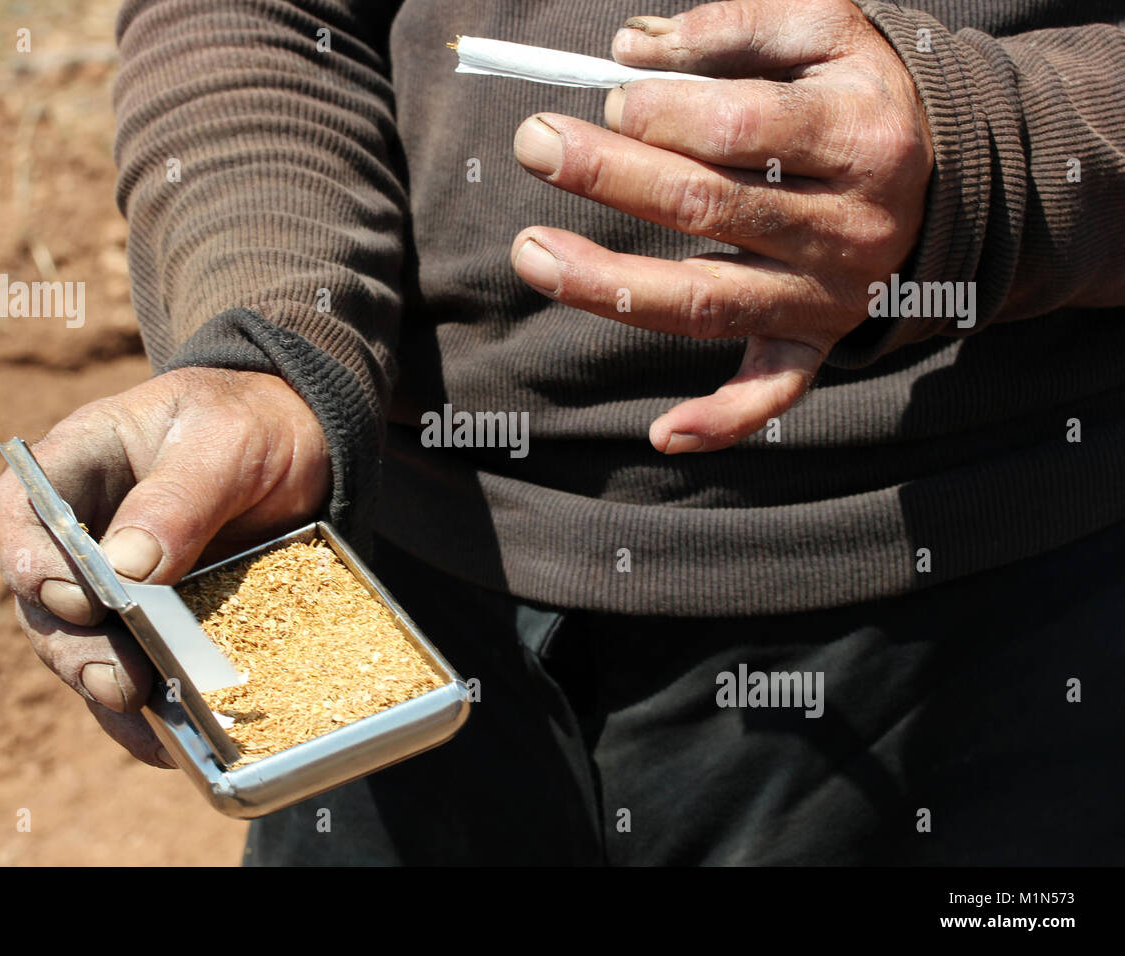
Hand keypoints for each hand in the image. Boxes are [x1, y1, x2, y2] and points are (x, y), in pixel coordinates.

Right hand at [0, 368, 330, 766]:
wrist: (305, 442)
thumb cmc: (254, 422)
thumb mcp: (226, 440)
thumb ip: (178, 496)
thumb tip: (124, 568)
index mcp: (79, 464)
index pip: (16, 517)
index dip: (29, 563)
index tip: (76, 596)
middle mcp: (82, 530)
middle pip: (43, 602)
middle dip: (72, 647)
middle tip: (117, 678)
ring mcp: (116, 583)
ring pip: (82, 649)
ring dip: (104, 687)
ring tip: (145, 716)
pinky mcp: (156, 623)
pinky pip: (135, 674)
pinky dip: (146, 715)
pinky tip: (172, 744)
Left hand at [511, 0, 932, 451]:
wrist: (944, 179)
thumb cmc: (858, 96)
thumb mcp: (826, 32)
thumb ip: (736, 26)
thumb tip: (633, 48)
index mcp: (859, 138)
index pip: (742, 130)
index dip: (663, 112)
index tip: (614, 94)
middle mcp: (851, 228)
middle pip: (709, 209)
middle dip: (611, 176)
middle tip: (534, 143)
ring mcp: (832, 297)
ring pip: (709, 302)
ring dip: (612, 285)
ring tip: (531, 253)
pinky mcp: (816, 344)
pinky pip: (772, 393)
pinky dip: (722, 421)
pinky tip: (662, 434)